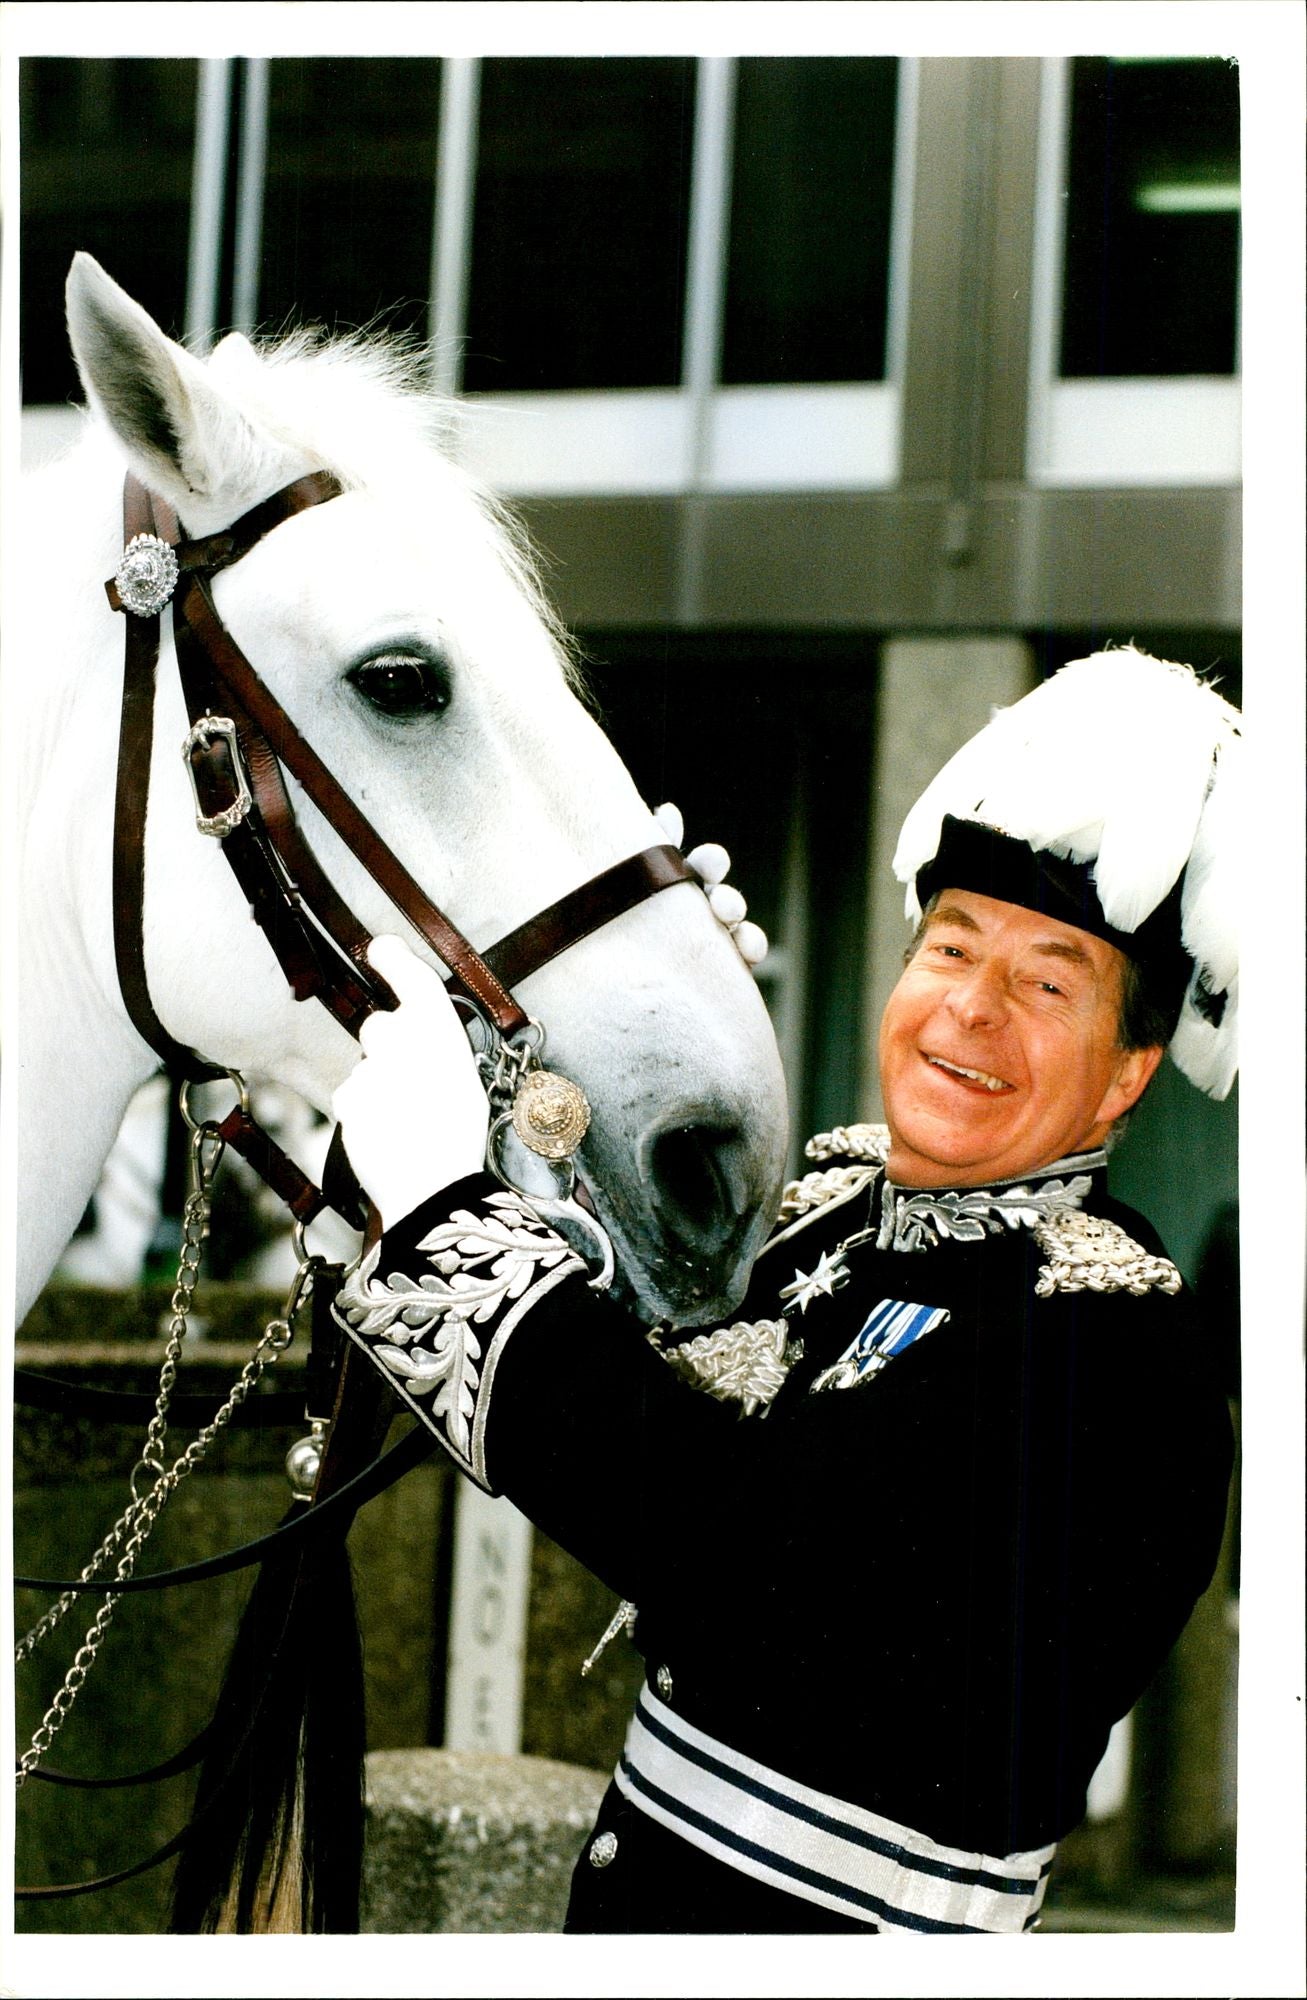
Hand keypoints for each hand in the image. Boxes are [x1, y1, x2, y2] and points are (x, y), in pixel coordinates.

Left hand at [332, 935, 489, 1227]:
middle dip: (388, 1048)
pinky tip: (386, 1133)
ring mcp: (370, 1067)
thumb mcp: (464, 1082)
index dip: (394, 958)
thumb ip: (437, 1052)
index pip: (414, 979)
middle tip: (410, 1083)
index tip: (381, 949)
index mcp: (442, 1033)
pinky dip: (366, 1112)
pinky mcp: (347, 1096)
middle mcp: (403, 1040)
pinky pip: (354, 1096)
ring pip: (367, 1067)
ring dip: (379, 1085)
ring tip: (404, 1119)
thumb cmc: (457, 1139)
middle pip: (380, 1028)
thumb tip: (420, 1047)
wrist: (431, 1187)